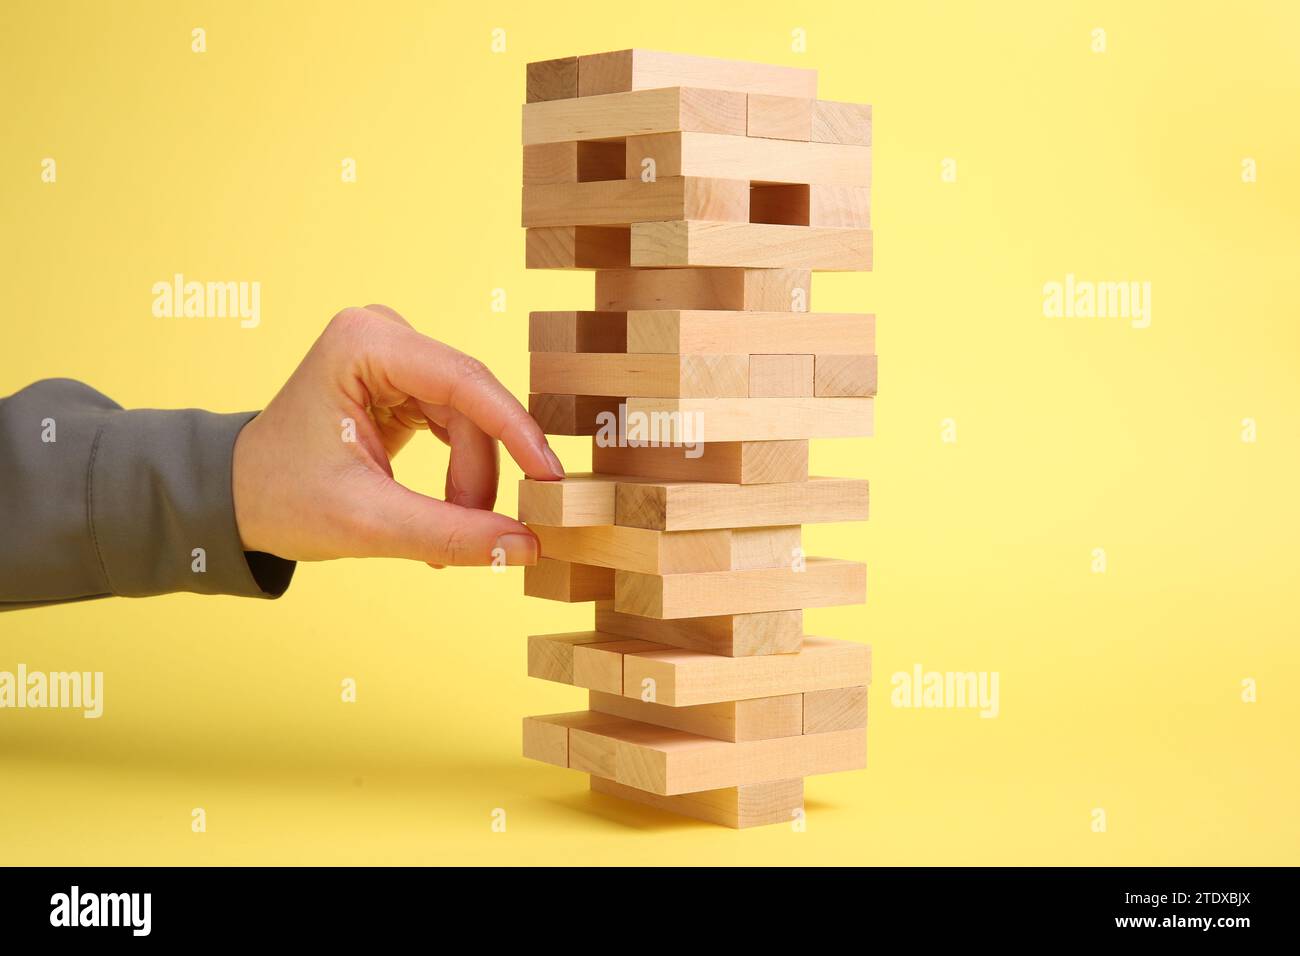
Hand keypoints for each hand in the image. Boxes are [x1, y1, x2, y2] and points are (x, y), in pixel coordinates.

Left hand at [232, 305, 563, 566]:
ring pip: (472, 420)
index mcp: (363, 344)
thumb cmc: (282, 498)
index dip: (516, 433)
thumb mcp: (368, 524)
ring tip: (451, 532)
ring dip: (471, 480)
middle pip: (471, 406)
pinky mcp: (405, 380)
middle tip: (480, 534)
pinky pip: (461, 425)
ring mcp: (396, 355)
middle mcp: (384, 335)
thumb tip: (528, 546)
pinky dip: (462, 472)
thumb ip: (451, 534)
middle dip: (479, 474)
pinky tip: (450, 510)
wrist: (236, 498)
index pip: (465, 383)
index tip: (550, 481)